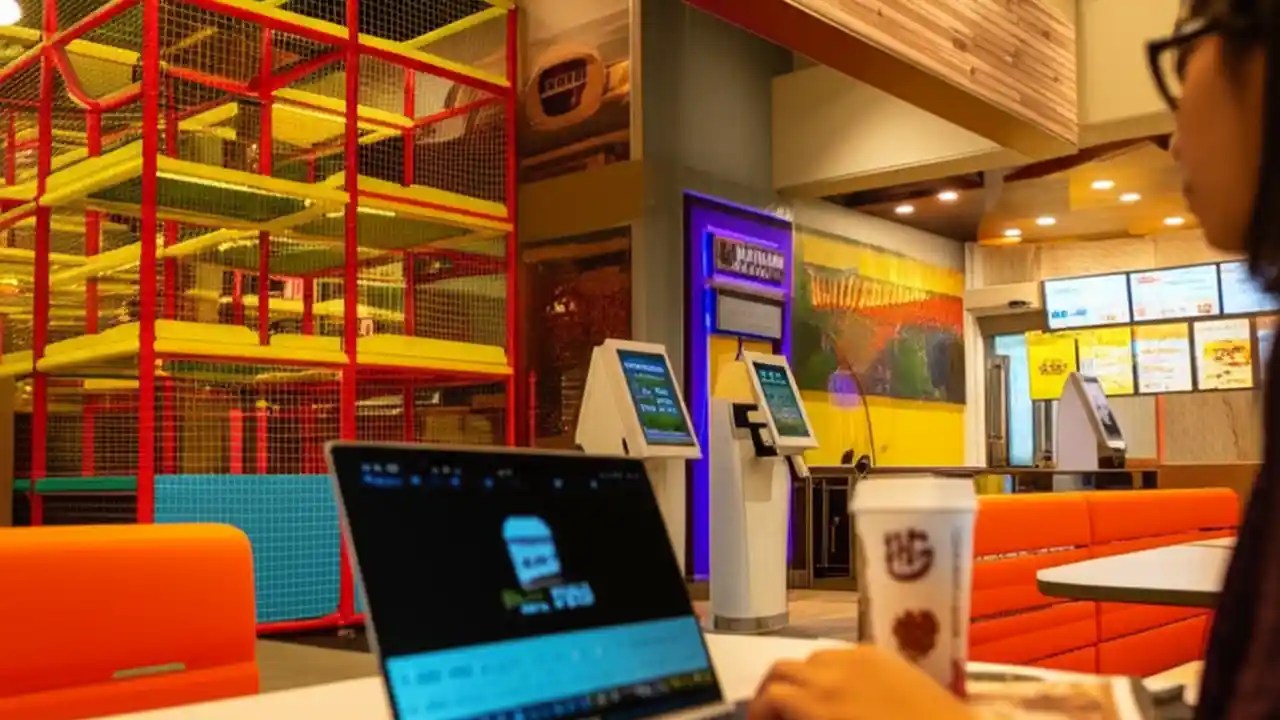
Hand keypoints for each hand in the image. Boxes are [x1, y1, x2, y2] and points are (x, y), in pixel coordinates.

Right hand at [747, 646, 973, 719]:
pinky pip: (842, 655)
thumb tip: (789, 717)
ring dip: (799, 680)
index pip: (770, 697)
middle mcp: (832, 672)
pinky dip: (829, 671)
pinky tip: (842, 692)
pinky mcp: (884, 655)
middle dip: (770, 694)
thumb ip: (810, 718)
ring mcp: (859, 658)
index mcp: (819, 703)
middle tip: (774, 718)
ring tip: (806, 705)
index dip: (756, 714)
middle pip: (782, 670)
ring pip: (811, 659)